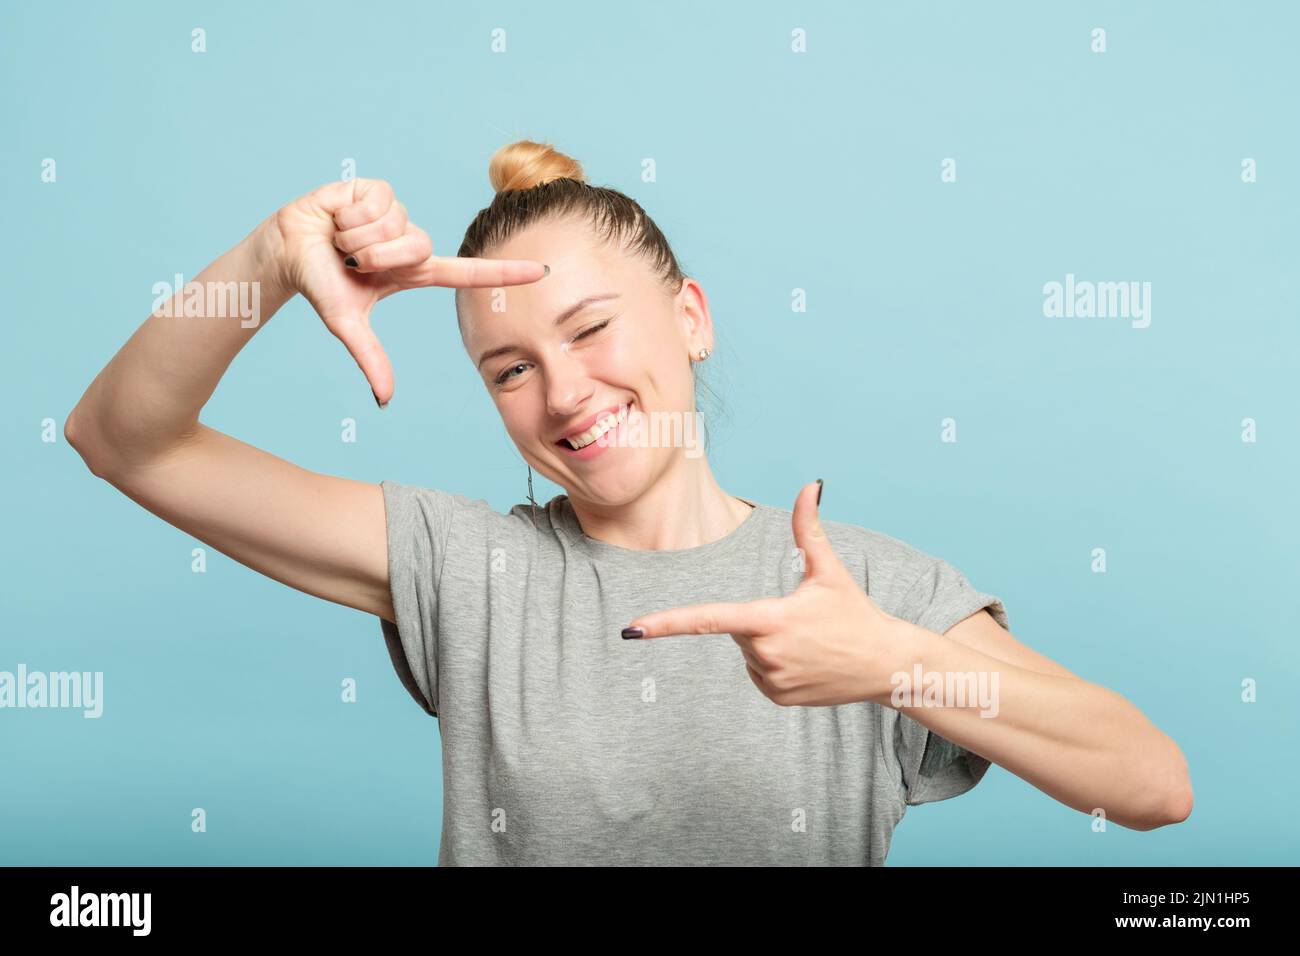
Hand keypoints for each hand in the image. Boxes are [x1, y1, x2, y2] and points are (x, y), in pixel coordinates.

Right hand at [269, 177, 546, 404]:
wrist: (286, 251)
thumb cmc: (321, 285)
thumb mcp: (347, 324)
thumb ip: (371, 359)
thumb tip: (384, 400)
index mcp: (415, 272)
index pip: (469, 272)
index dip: (504, 273)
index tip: (542, 272)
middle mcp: (412, 241)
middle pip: (418, 248)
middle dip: (377, 258)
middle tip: (352, 260)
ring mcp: (397, 214)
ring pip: (395, 225)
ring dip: (359, 236)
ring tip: (342, 239)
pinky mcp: (378, 190)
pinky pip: (377, 202)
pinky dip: (350, 214)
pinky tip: (338, 215)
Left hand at [623, 481, 908, 706]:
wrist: (885, 663)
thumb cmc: (855, 612)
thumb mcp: (830, 570)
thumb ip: (809, 527)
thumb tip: (810, 484)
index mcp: (770, 618)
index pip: (708, 618)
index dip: (665, 623)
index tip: (631, 630)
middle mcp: (765, 653)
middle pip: (736, 629)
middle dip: (759, 620)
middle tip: (801, 620)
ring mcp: (771, 680)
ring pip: (747, 653)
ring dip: (768, 644)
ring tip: (809, 643)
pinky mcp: (778, 697)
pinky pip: (760, 674)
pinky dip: (775, 666)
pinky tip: (807, 663)